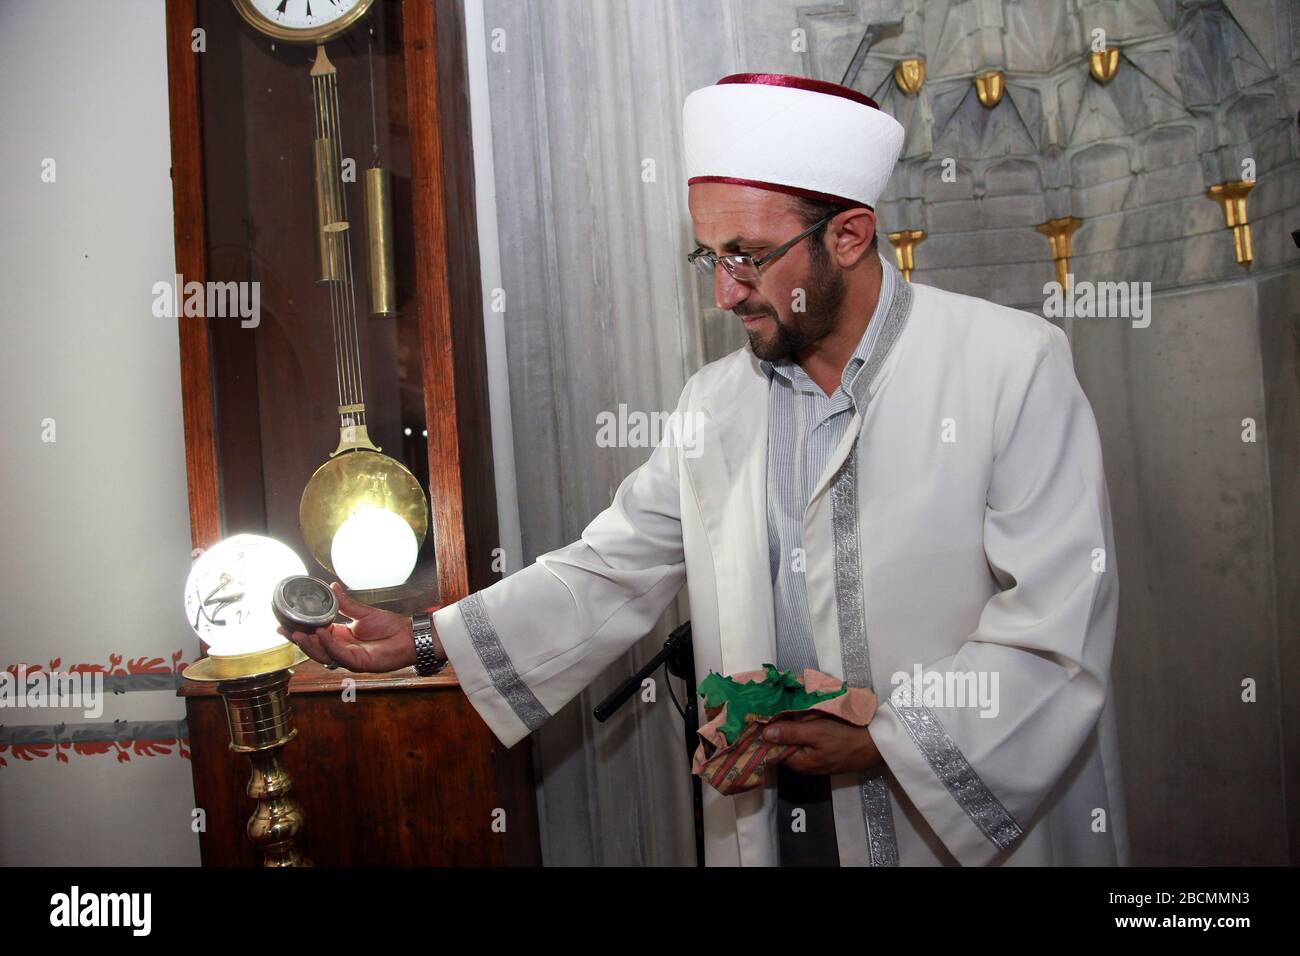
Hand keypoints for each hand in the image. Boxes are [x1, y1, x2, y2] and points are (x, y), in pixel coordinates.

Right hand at [278, 582, 416, 673]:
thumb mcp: (363, 612)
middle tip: (283, 629)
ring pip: (322, 654)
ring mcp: (349, 657)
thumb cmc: (390, 626)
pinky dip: (328, 644)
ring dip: (308, 644)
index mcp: (341, 637)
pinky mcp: (358, 663)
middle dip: (298, 640)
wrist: (409, 635)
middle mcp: (342, 649)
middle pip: (314, 647)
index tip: (284, 623)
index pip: (315, 636)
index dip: (301, 631)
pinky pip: (338, 654)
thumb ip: (345, 603)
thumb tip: (331, 586)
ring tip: (296, 632)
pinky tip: (320, 634)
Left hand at [762, 715, 882, 775]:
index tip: (762, 716)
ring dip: (792, 727)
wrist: (873, 746)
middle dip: (780, 728)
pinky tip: (805, 718)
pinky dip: (803, 730)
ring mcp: (811, 761)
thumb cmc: (844, 739)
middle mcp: (801, 766)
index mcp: (797, 763)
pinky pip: (805, 742)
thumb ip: (790, 733)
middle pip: (781, 746)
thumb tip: (764, 733)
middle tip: (778, 708)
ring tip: (790, 709)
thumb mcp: (816, 733)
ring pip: (794, 742)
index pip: (771, 750)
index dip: (766, 734)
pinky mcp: (821, 754)